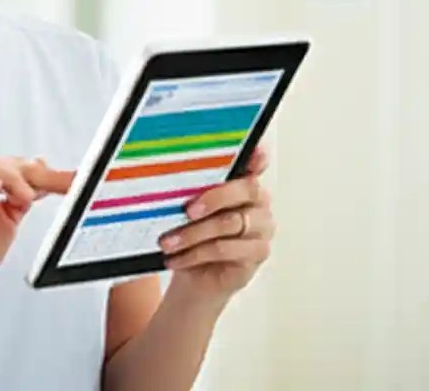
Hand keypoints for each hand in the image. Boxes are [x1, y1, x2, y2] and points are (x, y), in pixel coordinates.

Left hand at [158, 145, 275, 301]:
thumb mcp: (185, 210)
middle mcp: (259, 203)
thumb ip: (189, 191)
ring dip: (193, 233)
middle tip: (187, 209)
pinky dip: (195, 253)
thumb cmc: (192, 236)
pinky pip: (224, 249)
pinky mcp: (256, 254)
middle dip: (214, 197)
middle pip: (247, 190)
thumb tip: (167, 177)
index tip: (250, 150)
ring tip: (168, 242)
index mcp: (243, 183)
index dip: (256, 156)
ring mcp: (261, 229)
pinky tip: (176, 258)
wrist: (196, 277)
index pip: (255, 163)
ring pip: (230, 223)